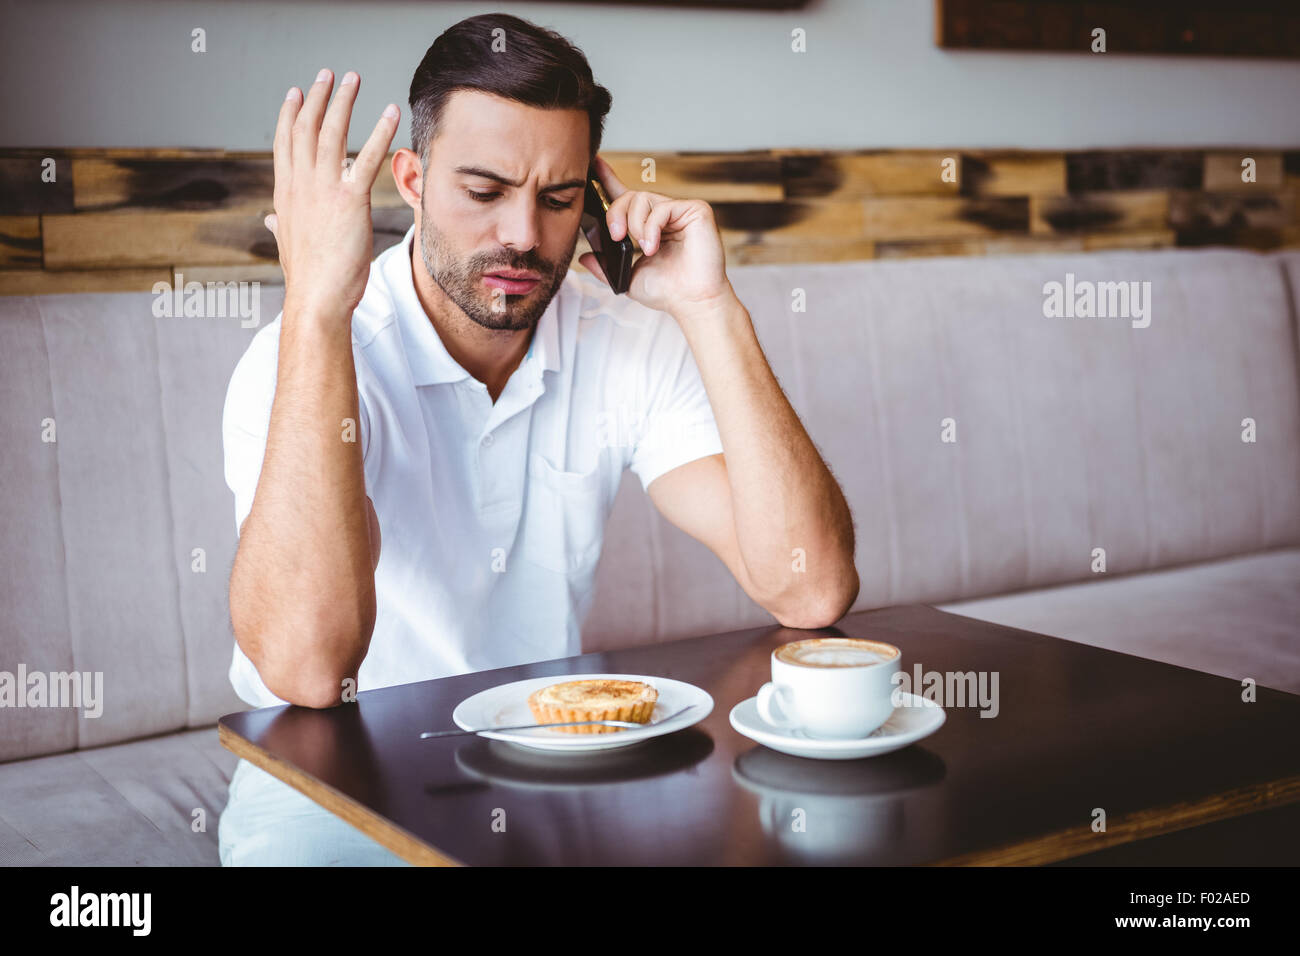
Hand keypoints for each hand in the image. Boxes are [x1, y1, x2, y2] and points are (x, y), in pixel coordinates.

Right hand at [265, 69, 399, 320]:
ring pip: (331, 133)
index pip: (285, 144)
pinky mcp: (349, 200)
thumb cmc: (308, 279)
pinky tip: (389, 113)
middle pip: (306, 129)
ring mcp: (323, 190)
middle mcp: (300, 186)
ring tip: (354, 79)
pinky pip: (366, 158)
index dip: (290, 115)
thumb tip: (272, 221)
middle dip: (318, 98)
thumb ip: (282, 226)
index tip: (296, 93)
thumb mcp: (289, 246)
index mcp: (286, 195)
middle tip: (329, 74)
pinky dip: (379, 132)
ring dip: (344, 102)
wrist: (317, 299)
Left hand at [578, 155, 734, 318]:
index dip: (609, 180)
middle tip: (616, 237)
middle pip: (630, 196)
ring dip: (635, 224)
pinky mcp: (696, 210)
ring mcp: (681, 210)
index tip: (594, 164)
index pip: (626, 197)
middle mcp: (664, 215)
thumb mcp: (627, 279)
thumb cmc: (667, 292)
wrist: (693, 302)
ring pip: (643, 198)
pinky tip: (653, 246)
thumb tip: (584, 258)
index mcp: (648, 226)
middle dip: (616, 214)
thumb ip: (605, 267)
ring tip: (644, 248)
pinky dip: (651, 228)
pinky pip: (662, 207)